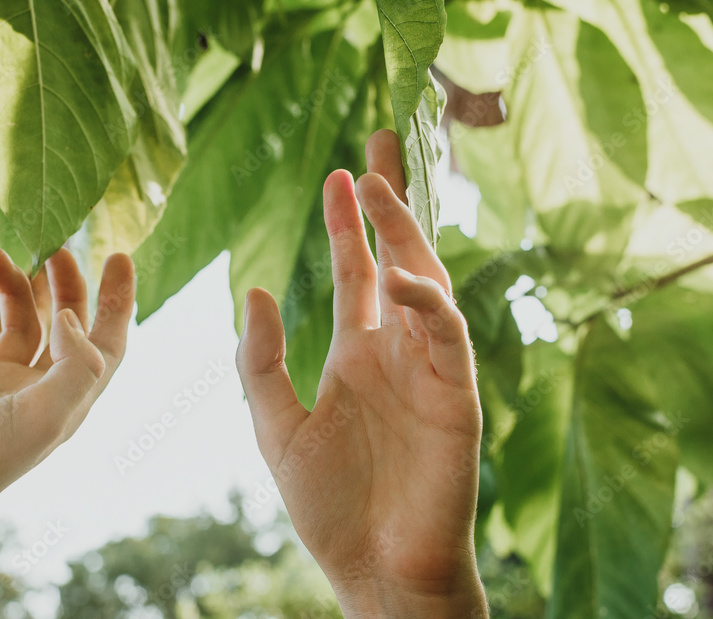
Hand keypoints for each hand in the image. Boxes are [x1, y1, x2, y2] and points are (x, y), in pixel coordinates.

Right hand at [0, 247, 134, 617]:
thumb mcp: (46, 417)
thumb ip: (76, 364)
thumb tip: (73, 317)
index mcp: (68, 401)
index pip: (108, 343)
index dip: (119, 301)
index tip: (119, 254)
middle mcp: (34, 389)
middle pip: (63, 323)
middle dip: (64, 283)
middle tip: (55, 247)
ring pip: (11, 318)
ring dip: (6, 283)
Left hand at [236, 130, 486, 617]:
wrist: (372, 566)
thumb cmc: (328, 505)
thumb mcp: (276, 427)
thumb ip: (260, 363)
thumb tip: (256, 291)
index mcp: (355, 355)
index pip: (355, 274)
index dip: (348, 226)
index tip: (339, 175)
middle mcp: (395, 352)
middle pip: (398, 259)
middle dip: (389, 205)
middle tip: (376, 146)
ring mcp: (428, 370)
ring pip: (428, 283)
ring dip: (408, 235)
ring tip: (379, 186)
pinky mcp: (456, 397)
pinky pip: (447, 336)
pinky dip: (428, 302)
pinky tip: (399, 274)